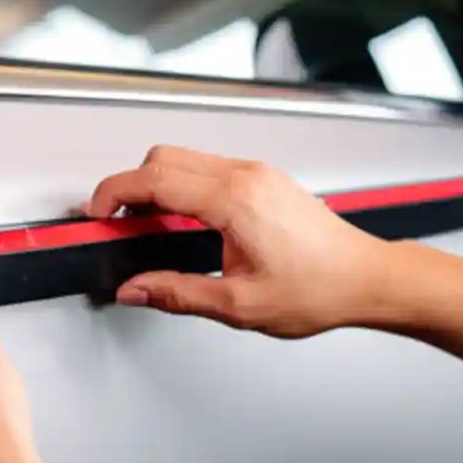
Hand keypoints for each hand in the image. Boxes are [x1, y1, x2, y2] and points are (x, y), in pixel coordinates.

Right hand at [87, 145, 394, 337]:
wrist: (366, 278)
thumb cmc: (319, 288)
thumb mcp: (238, 304)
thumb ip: (176, 293)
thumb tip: (136, 289)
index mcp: (235, 201)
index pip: (154, 179)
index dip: (114, 193)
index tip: (96, 214)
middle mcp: (246, 176)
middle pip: (163, 158)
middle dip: (128, 185)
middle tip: (114, 220)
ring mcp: (257, 173)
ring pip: (185, 158)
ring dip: (156, 184)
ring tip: (145, 224)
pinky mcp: (264, 178)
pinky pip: (208, 168)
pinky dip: (182, 186)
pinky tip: (181, 220)